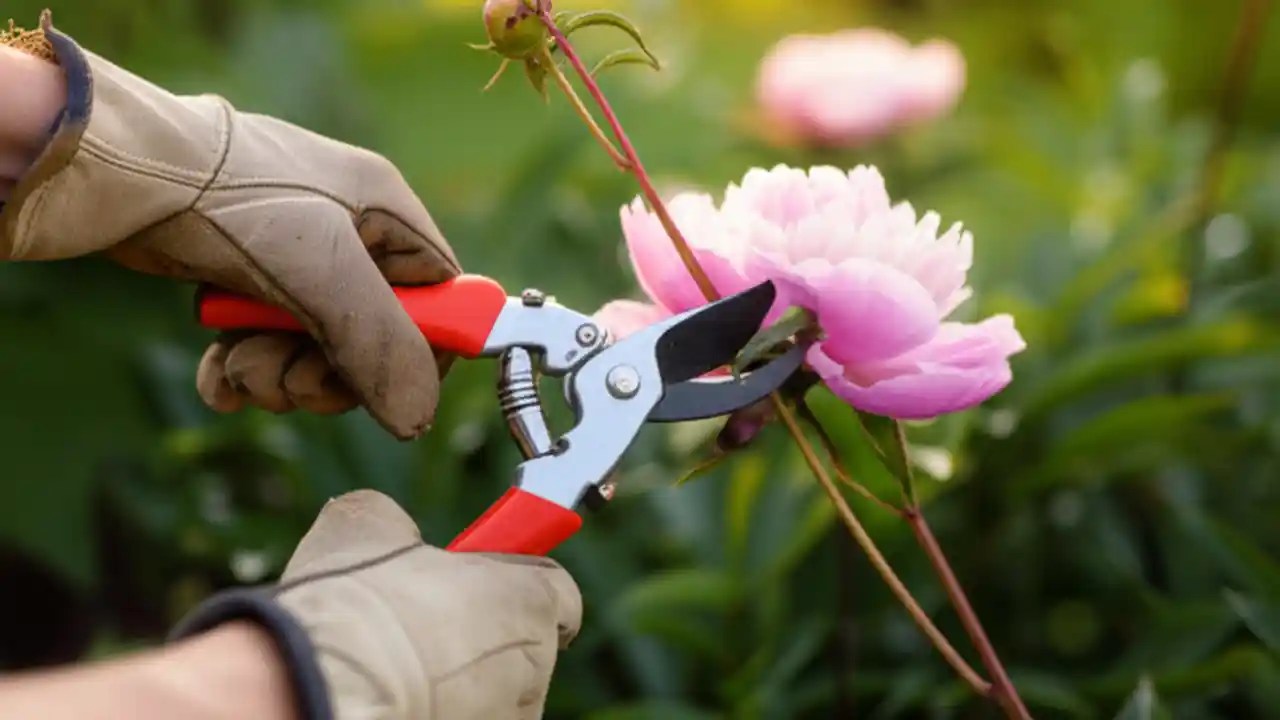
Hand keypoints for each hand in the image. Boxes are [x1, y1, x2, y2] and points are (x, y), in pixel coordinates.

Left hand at [1, 13, 457, 437]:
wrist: (117, 173)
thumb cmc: (230, 199)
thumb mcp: (322, 272)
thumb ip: (380, 347)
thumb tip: (417, 419)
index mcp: (386, 216)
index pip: (440, 301)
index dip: (418, 352)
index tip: (379, 386)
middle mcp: (347, 236)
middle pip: (371, 343)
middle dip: (325, 376)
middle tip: (288, 381)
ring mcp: (292, 259)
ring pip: (311, 354)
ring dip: (274, 377)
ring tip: (236, 366)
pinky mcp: (240, 278)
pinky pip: (262, 349)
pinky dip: (239, 373)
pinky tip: (216, 378)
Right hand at [172, 490, 582, 719]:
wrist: (319, 684)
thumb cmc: (355, 603)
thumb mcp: (369, 526)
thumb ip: (400, 524)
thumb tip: (392, 528)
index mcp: (529, 599)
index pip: (561, 595)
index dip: (523, 586)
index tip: (489, 583)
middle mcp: (532, 668)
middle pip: (526, 650)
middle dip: (482, 639)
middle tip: (424, 628)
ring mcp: (501, 719)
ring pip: (493, 701)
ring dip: (461, 687)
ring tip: (399, 672)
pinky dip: (434, 713)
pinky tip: (392, 702)